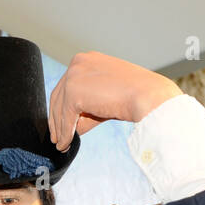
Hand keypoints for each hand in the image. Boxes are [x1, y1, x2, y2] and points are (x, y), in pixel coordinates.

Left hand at [48, 51, 182, 151]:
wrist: (148, 96)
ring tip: (61, 144)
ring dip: (60, 129)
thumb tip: (70, 127)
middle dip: (56, 119)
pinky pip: (66, 117)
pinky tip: (66, 144)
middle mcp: (78, 62)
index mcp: (86, 59)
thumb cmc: (134, 96)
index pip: (67, 85)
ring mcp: (74, 75)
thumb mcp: (104, 98)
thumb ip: (86, 107)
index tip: (59, 123)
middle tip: (57, 137)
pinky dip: (65, 133)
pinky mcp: (73, 91)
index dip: (61, 107)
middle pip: (58, 96)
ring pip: (60, 108)